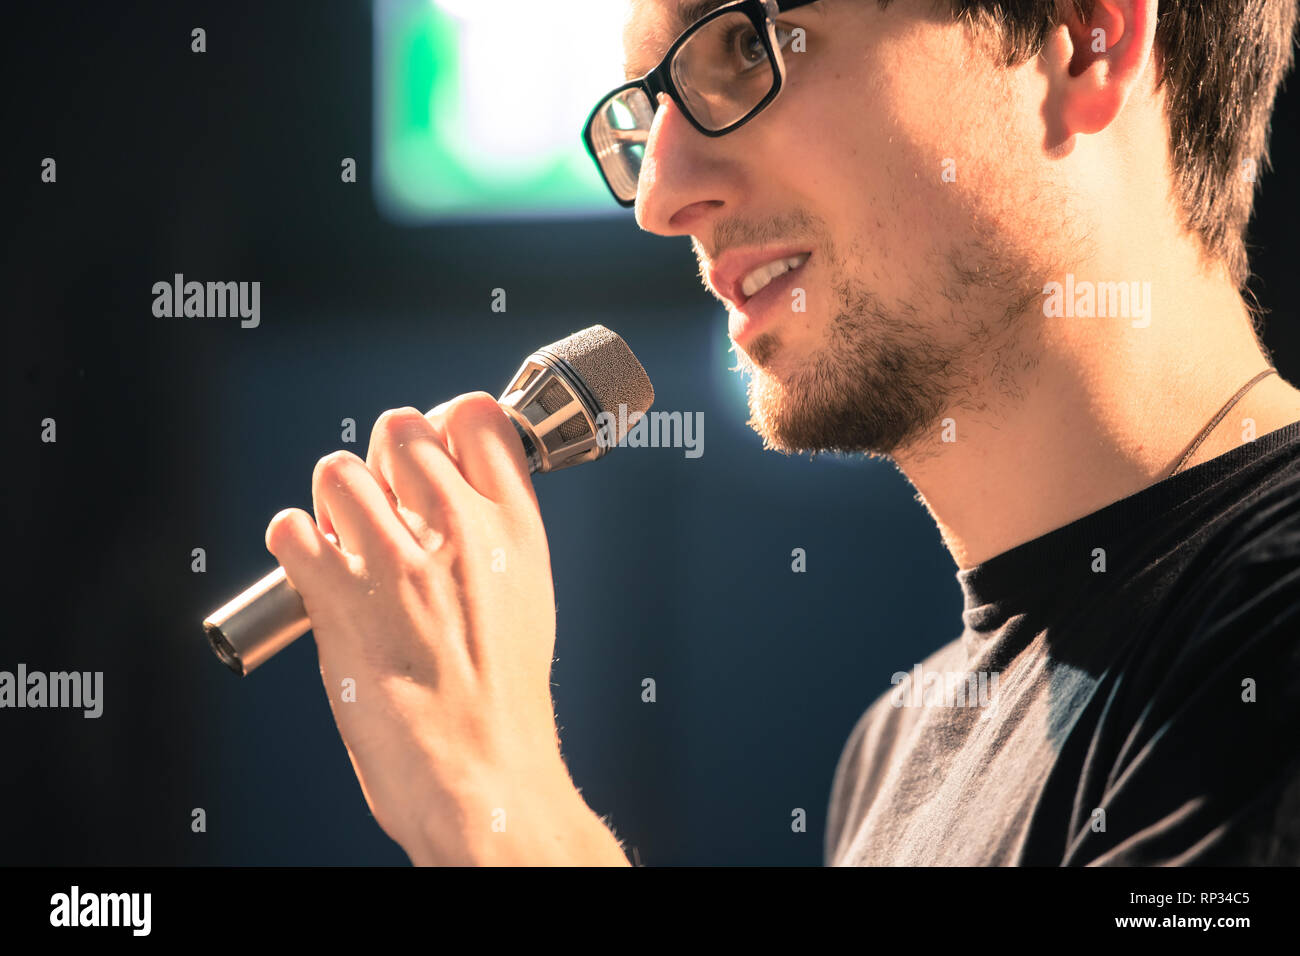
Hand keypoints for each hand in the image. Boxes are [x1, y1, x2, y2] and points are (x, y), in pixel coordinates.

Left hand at [264, 393, 626, 864]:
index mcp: (514, 527)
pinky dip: (292, 545)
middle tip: (383, 504)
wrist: (481, 773)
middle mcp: (459, 530)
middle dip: (382, 460)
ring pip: (337, 470)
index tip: (433, 446)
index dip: (446, 424)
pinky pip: (289, 528)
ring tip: (345, 542)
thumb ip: (493, 536)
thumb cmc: (502, 704)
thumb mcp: (528, 599)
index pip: (477, 416)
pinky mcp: (338, 597)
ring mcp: (397, 560)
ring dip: (332, 502)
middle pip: (401, 428)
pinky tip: (315, 572)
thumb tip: (449, 495)